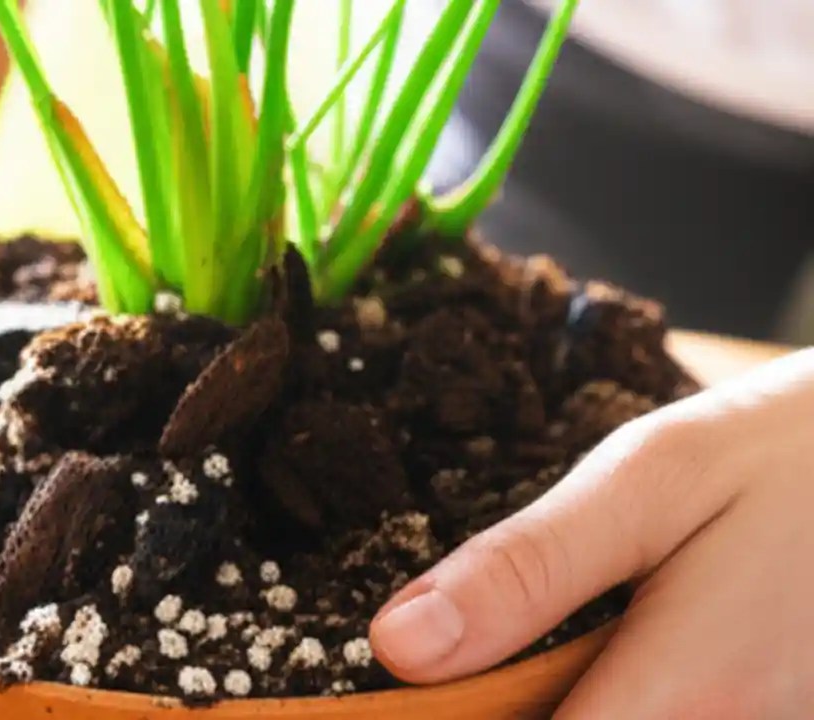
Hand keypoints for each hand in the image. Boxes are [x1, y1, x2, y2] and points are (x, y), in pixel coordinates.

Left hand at [369, 348, 813, 717]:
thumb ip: (526, 571)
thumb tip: (400, 646)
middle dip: (515, 705)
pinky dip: (624, 693)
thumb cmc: (787, 456)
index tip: (426, 693)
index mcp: (687, 699)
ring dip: (570, 695)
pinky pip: (675, 718)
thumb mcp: (648, 483)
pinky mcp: (778, 719)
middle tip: (503, 640)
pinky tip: (625, 646)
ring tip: (571, 627)